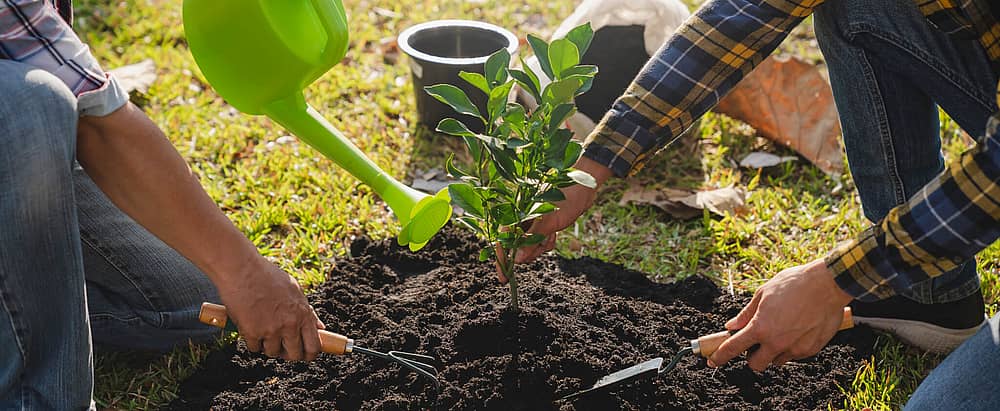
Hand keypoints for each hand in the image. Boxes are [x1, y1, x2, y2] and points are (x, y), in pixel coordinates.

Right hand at [216, 257, 325, 361]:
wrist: (242, 269)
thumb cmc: (267, 276)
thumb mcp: (295, 290)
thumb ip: (307, 311)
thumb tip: (320, 328)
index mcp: (303, 314)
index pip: (314, 346)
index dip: (310, 354)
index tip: (304, 354)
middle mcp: (290, 324)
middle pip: (295, 355)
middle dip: (289, 354)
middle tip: (282, 346)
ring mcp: (271, 330)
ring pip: (273, 353)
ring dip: (269, 346)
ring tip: (264, 331)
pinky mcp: (252, 332)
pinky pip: (254, 348)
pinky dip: (253, 342)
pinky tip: (251, 328)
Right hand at [494, 156, 612, 281]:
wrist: (585, 186)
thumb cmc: (566, 198)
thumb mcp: (549, 222)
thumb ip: (531, 240)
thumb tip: (517, 260)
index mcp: (516, 212)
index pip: (502, 240)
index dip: (501, 260)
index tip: (504, 278)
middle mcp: (520, 217)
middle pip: (516, 247)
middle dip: (530, 251)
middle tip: (543, 245)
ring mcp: (531, 221)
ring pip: (529, 247)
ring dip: (540, 247)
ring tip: (552, 235)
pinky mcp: (542, 225)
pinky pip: (539, 243)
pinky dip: (547, 243)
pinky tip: (556, 233)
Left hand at [707, 258, 852, 370]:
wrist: (828, 285)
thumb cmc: (794, 285)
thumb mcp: (763, 294)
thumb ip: (746, 314)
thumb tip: (732, 326)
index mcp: (760, 327)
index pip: (733, 348)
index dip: (720, 357)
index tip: (712, 361)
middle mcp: (776, 342)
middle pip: (756, 364)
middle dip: (752, 357)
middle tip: (755, 342)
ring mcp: (795, 348)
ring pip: (776, 361)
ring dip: (772, 352)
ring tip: (781, 331)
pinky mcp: (811, 350)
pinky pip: (795, 355)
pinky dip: (791, 348)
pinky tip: (797, 329)